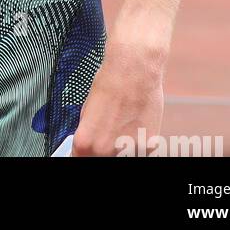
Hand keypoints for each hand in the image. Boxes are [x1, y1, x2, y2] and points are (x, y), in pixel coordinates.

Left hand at [71, 41, 164, 156]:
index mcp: (86, 142)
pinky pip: (140, 150)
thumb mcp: (87, 110)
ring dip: (122, 147)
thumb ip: (88, 133)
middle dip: (104, 150)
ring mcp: (128, 151)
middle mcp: (105, 150)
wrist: (134, 70)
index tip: (88, 148)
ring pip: (123, 156)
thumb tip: (87, 145)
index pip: (80, 159)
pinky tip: (135, 123)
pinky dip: (138, 141)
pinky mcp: (149, 146)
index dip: (85, 153)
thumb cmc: (109, 84)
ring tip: (123, 126)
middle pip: (102, 159)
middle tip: (109, 133)